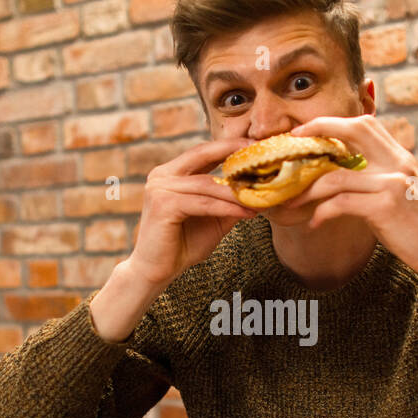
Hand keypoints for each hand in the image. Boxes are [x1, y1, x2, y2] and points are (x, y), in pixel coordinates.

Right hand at [126, 137, 257, 287]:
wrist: (156, 272)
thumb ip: (229, 202)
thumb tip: (260, 189)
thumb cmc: (183, 245)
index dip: (229, 145)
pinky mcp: (163, 205)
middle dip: (233, 150)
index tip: (256, 145)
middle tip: (260, 153)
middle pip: (202, 154)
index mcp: (171, 173)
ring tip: (261, 195)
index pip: (203, 152)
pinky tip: (247, 212)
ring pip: (207, 184)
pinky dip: (227, 208)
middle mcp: (162, 175)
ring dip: (236, 191)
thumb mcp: (213, 219)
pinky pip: (204, 203)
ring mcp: (159, 188)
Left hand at [288, 114, 417, 283]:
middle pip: (353, 130)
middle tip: (293, 145)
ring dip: (307, 189)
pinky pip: (340, 204)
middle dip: (318, 130)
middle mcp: (397, 163)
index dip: (333, 122)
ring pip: (336, 176)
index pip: (365, 124)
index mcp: (400, 157)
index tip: (308, 130)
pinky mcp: (385, 207)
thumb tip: (348, 173)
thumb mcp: (403, 192)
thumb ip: (380, 177)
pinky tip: (313, 224)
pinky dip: (321, 213)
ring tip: (291, 201)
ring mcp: (392, 183)